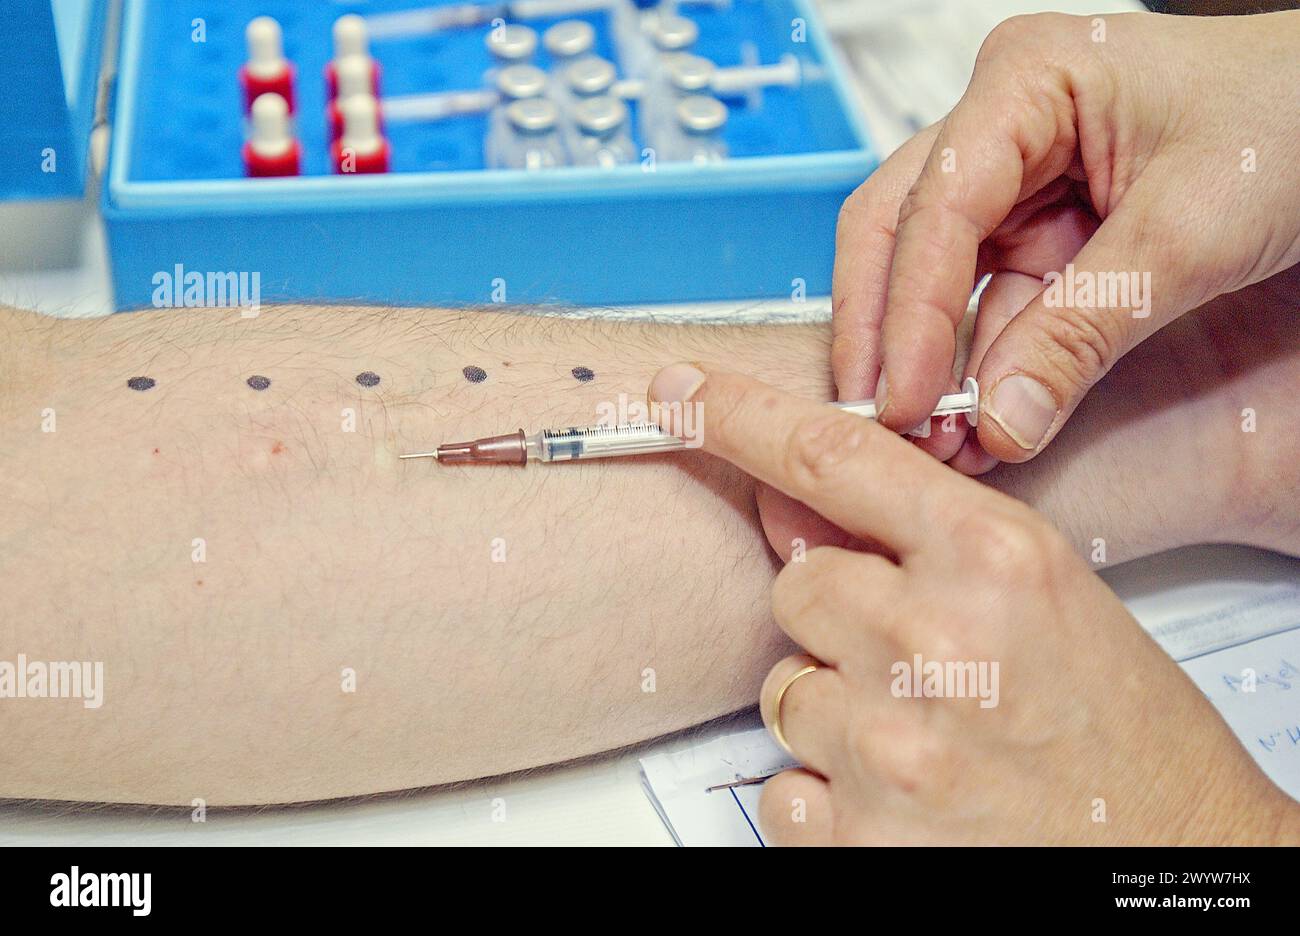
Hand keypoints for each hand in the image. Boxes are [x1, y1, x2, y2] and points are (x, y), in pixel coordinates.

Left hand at [648, 362, 1298, 843]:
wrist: (1177, 853)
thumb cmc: (1125, 731)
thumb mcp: (1045, 592)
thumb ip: (919, 539)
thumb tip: (793, 508)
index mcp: (994, 560)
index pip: (832, 455)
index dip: (736, 414)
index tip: (677, 390)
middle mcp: (934, 642)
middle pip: (794, 585)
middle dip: (833, 615)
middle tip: (912, 656)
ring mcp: (892, 745)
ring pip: (783, 691)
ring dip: (836, 709)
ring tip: (927, 736)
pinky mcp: (863, 836)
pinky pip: (782, 788)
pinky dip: (826, 794)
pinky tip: (902, 798)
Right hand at [832, 10, 1299, 470]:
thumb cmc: (1295, 117)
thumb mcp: (1193, 229)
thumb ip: (1086, 330)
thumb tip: (1000, 421)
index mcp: (1028, 81)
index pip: (937, 206)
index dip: (912, 312)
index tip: (906, 401)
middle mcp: (1003, 126)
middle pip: (897, 233)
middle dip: (884, 333)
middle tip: (880, 420)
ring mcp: (1016, 183)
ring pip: (932, 277)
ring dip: (927, 360)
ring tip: (930, 438)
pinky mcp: (1039, 234)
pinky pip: (985, 305)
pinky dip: (975, 364)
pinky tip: (969, 418)